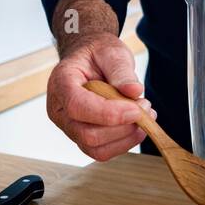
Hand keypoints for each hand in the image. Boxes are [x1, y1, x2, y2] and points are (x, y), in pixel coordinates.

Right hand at [46, 32, 154, 159]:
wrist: (90, 59)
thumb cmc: (96, 55)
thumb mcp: (111, 52)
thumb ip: (121, 71)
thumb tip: (134, 91)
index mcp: (61, 83)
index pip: (77, 106)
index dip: (108, 113)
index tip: (136, 109)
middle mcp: (59, 110)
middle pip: (87, 134)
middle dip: (122, 127)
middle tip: (145, 107)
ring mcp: (69, 127)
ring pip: (96, 148)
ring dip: (126, 137)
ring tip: (145, 115)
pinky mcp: (82, 137)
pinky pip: (102, 151)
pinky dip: (124, 142)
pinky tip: (136, 125)